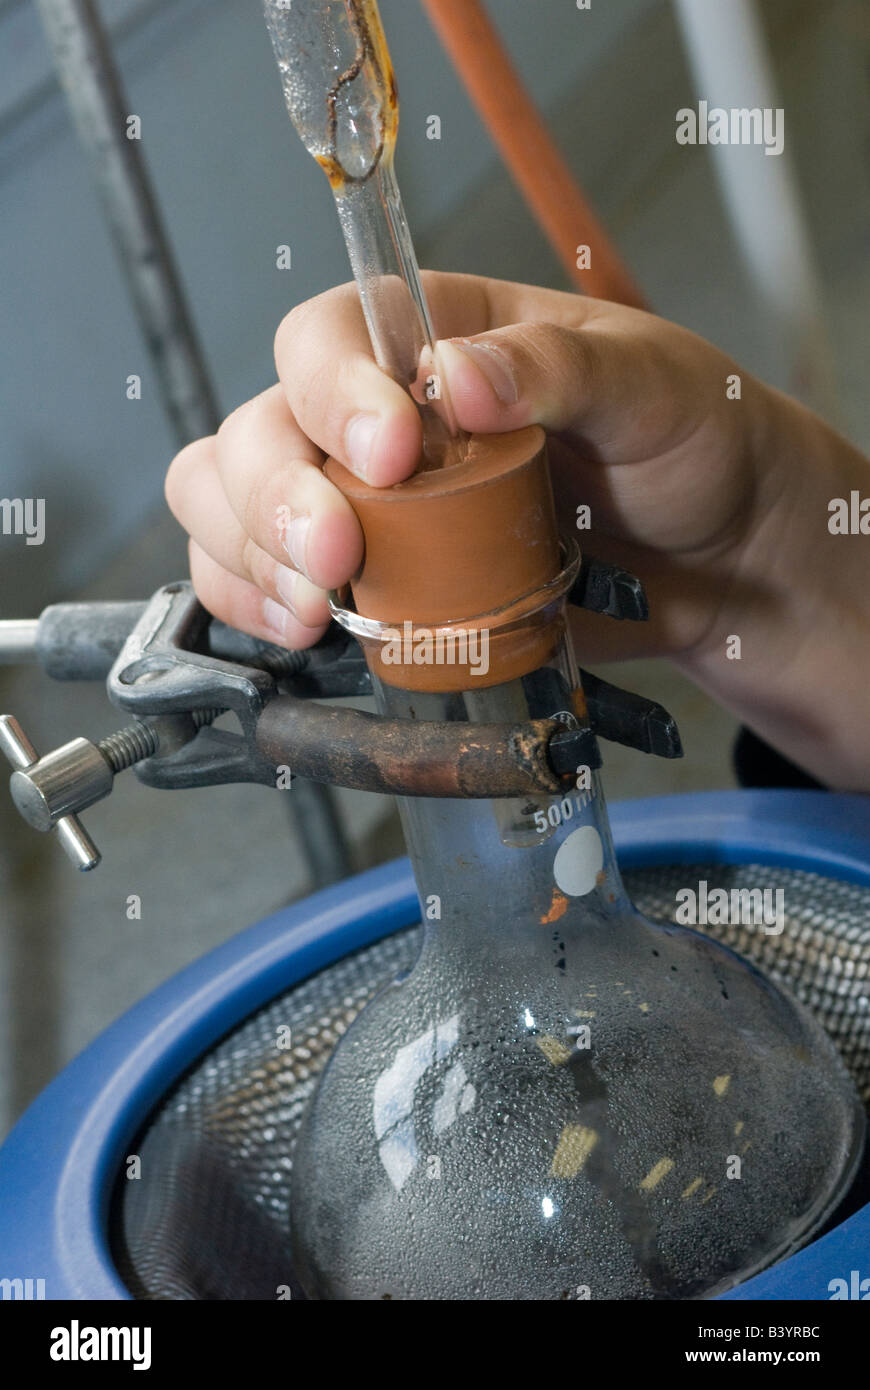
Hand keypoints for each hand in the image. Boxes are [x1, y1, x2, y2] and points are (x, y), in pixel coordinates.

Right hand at [165, 271, 770, 659]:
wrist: (721, 558)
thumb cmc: (692, 445)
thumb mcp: (650, 385)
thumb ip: (558, 369)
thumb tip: (456, 378)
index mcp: (436, 336)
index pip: (329, 336)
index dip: (333, 393)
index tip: (389, 459)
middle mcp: (377, 414)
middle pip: (260, 427)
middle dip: (276, 495)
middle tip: (337, 557)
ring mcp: (363, 502)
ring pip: (231, 499)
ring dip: (251, 553)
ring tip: (316, 605)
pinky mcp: (368, 581)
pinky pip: (257, 577)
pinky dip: (252, 601)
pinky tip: (298, 626)